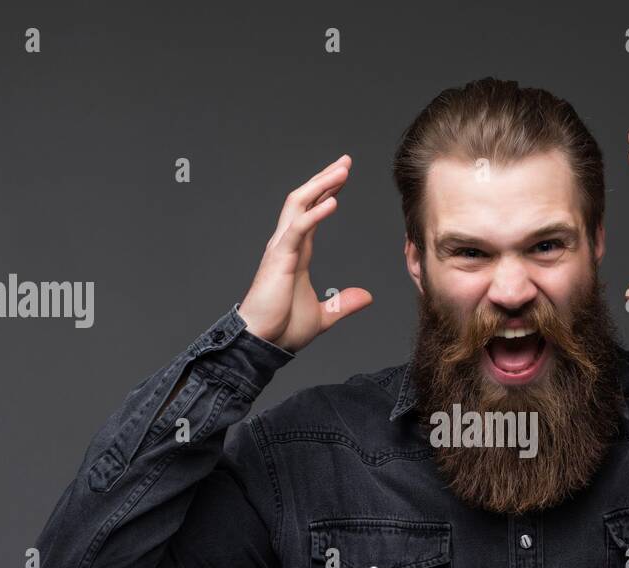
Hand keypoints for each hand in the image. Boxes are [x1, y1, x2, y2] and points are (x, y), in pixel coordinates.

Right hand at [237, 155, 373, 351]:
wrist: (263, 344)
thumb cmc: (282, 329)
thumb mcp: (323, 316)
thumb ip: (342, 304)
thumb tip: (365, 297)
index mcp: (297, 253)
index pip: (312, 213)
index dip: (326, 193)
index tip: (342, 177)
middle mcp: (287, 244)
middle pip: (304, 200)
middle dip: (324, 179)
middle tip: (344, 162)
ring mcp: (281, 249)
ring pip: (298, 205)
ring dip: (320, 185)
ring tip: (341, 171)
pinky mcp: (279, 259)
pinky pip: (298, 229)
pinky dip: (315, 214)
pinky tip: (333, 201)